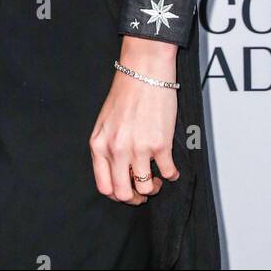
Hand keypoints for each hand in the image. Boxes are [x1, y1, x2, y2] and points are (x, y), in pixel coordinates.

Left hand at [89, 37, 179, 203]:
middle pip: (123, 194)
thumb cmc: (125, 93)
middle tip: (143, 189)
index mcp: (99, 144)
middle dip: (135, 198)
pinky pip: (168, 174)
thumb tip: (117, 172)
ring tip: (155, 175)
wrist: (144, 72)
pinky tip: (169, 165)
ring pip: (145, 189)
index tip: (127, 191)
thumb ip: (106, 148)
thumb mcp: (104, 122)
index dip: (117, 195)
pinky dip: (171, 174)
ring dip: (153, 186)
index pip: (104, 187)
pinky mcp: (160, 145)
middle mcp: (116, 149)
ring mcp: (138, 148)